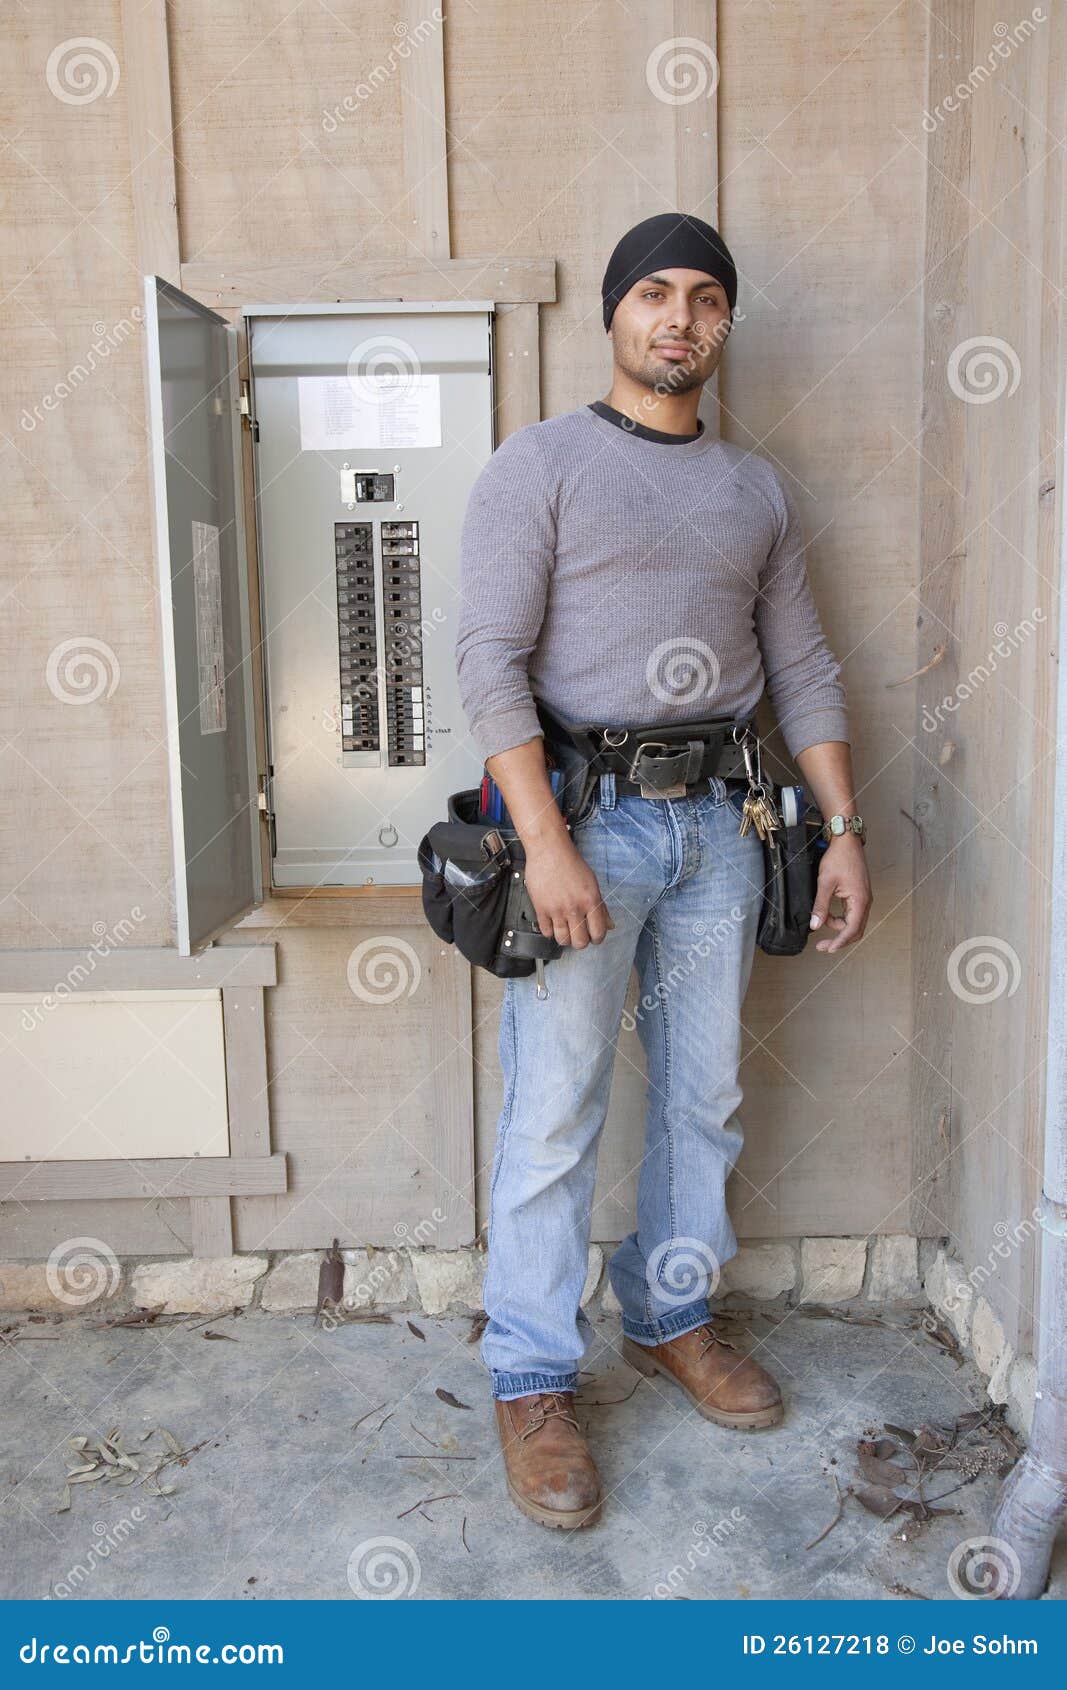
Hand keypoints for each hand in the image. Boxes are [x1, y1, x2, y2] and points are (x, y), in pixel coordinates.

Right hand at [523, 834, 614, 948]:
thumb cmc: (571, 863)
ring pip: (562, 940)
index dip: (597, 939)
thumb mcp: (592, 883)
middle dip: (581, 942)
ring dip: (565, 938)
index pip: (598, 933)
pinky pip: (546, 932)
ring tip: (565, 930)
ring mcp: (556, 910)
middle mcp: (574, 908)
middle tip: (579, 935)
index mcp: (591, 901)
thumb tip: (610, 925)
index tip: (594, 937)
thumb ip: (601, 907)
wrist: (549, 850)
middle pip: (580, 942)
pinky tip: (553, 923)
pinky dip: (550, 931)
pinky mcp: (541, 909)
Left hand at [810, 835, 871, 953]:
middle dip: (839, 939)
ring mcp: (863, 898)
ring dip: (837, 927)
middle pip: (855, 930)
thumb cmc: (838, 858)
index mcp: (860, 901)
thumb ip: (821, 906)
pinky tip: (827, 915)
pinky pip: (851, 913)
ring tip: (820, 921)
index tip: (828, 949)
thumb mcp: (825, 883)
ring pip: (852, 922)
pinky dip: (839, 918)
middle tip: (821, 946)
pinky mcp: (858, 894)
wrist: (847, 841)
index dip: (840, 942)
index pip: (852, 929)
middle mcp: (865, 902)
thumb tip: (815, 925)